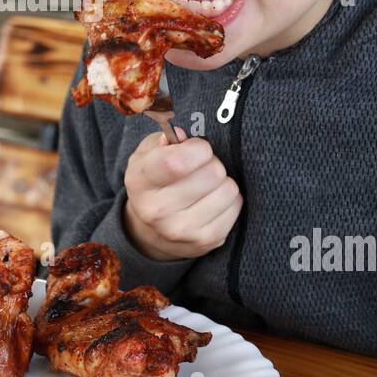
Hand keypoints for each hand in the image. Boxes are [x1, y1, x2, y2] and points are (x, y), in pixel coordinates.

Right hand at [122, 128, 242, 261]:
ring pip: (229, 188)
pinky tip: (211, 201)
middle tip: (200, 168)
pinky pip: (236, 205)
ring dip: (222, 181)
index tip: (196, 148)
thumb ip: (163, 140)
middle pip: (212, 172)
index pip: (178, 162)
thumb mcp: (146, 156)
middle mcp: (158, 210)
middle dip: (211, 163)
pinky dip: (229, 199)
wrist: (149, 232)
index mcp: (140, 182)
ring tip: (206, 185)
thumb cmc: (153, 183)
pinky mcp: (206, 240)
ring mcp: (183, 229)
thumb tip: (182, 135)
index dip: (197, 148)